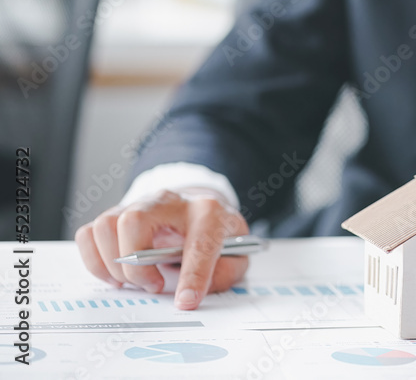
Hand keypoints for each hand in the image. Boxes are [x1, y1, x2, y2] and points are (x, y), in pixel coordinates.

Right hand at [74, 188, 249, 309]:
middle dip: (136, 265)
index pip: (199, 243)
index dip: (192, 276)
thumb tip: (190, 293)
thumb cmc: (217, 234)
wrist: (203, 208)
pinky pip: (89, 233)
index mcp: (208, 213)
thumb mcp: (237, 253)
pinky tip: (115, 275)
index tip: (184, 301)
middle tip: (153, 286)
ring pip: (106, 224)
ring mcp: (140, 205)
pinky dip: (94, 260)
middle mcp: (170, 202)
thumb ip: (225, 273)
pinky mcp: (119, 214)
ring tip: (132, 282)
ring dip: (112, 263)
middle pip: (134, 220)